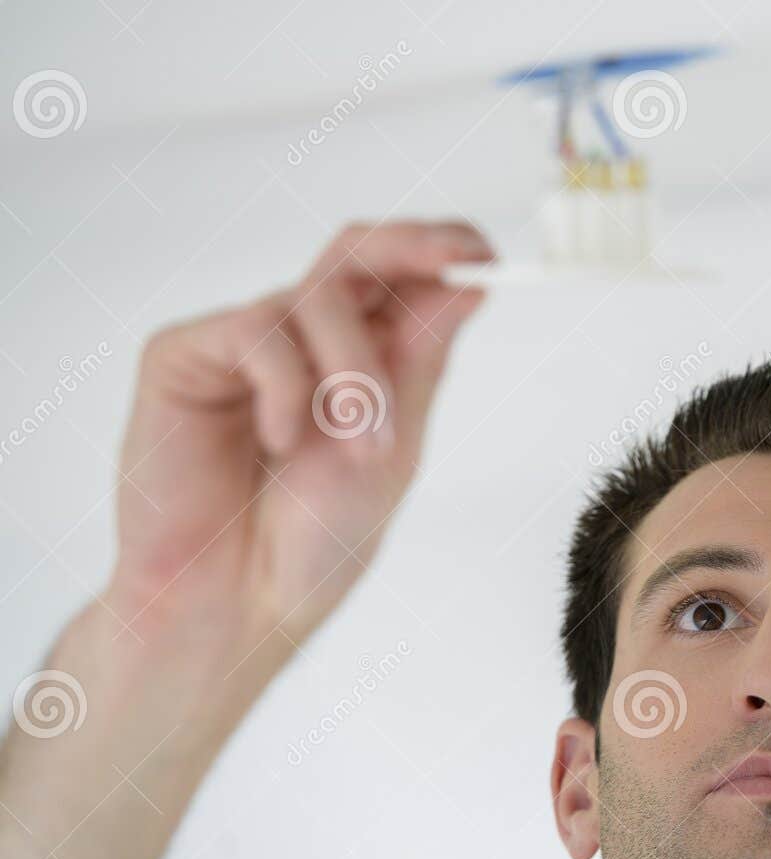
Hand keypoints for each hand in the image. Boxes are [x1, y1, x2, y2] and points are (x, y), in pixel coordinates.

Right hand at [108, 220, 491, 652]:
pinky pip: (257, 334)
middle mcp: (303, 341)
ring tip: (362, 448)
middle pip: (356, 252)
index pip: (400, 279)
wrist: (240, 602)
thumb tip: (467, 284)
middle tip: (461, 258)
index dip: (441, 251)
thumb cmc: (313, 540)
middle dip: (412, 246)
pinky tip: (277, 445)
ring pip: (317, 298)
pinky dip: (288, 391)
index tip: (487, 254)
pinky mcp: (184, 356)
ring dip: (357, 372)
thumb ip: (418, 362)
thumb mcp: (392, 445)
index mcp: (360, 360)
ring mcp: (242, 345)